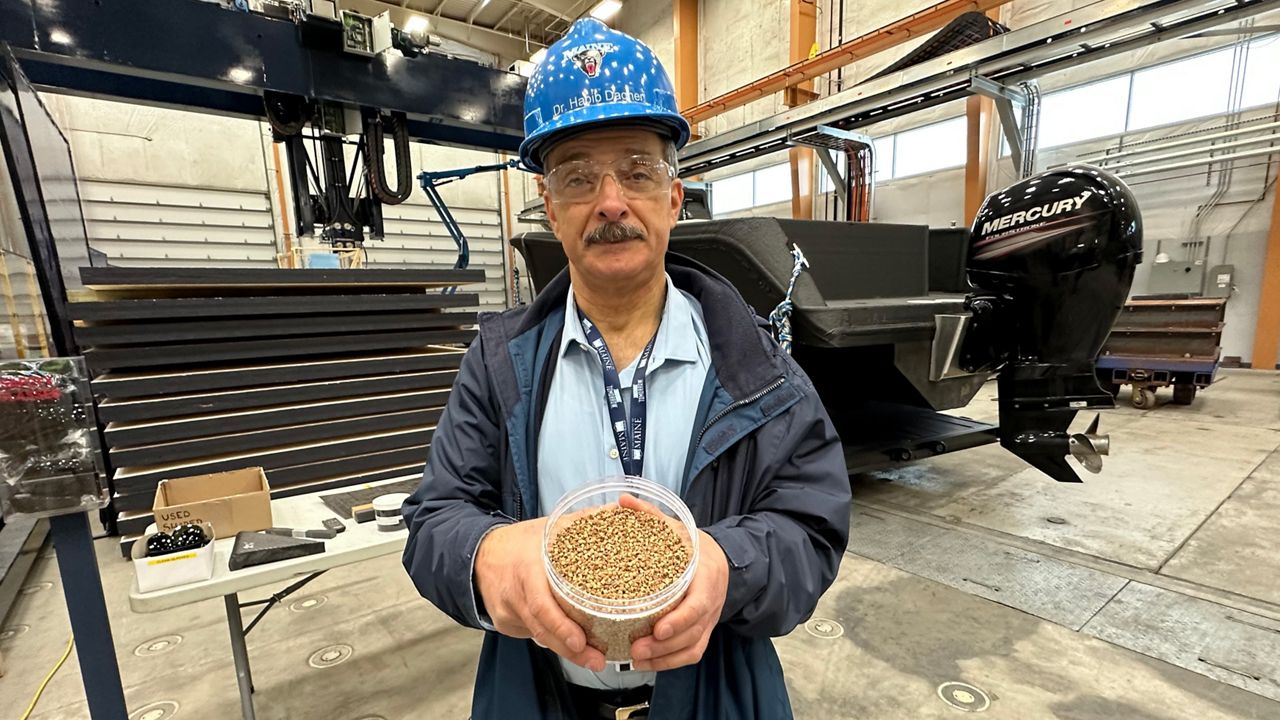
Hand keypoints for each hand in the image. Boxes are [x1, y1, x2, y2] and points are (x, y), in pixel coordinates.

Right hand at [475, 518, 605, 670]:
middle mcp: (514, 593)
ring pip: (537, 636)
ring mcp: (507, 611)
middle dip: (570, 649)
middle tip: (597, 660)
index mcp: (526, 568)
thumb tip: (622, 512)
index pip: (541, 604)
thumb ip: (584, 523)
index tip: (581, 640)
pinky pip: (531, 633)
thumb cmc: (521, 541)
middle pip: (542, 628)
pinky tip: (570, 647)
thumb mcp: (550, 528)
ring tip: (591, 659)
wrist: (480, 553)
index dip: (561, 625)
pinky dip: (551, 640)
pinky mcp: (504, 623)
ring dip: (565, 651)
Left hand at [630, 527, 728, 671]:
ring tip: (635, 659)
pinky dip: (669, 664)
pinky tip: (644, 664)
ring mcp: (709, 620)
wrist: (722, 560)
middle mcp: (712, 602)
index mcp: (707, 575)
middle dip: (664, 645)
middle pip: (693, 632)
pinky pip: (691, 654)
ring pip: (692, 647)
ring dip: (664, 659)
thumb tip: (622, 500)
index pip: (699, 604)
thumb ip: (651, 516)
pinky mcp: (703, 632)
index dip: (680, 620)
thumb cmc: (693, 545)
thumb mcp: (676, 528)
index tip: (657, 629)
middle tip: (634, 648)